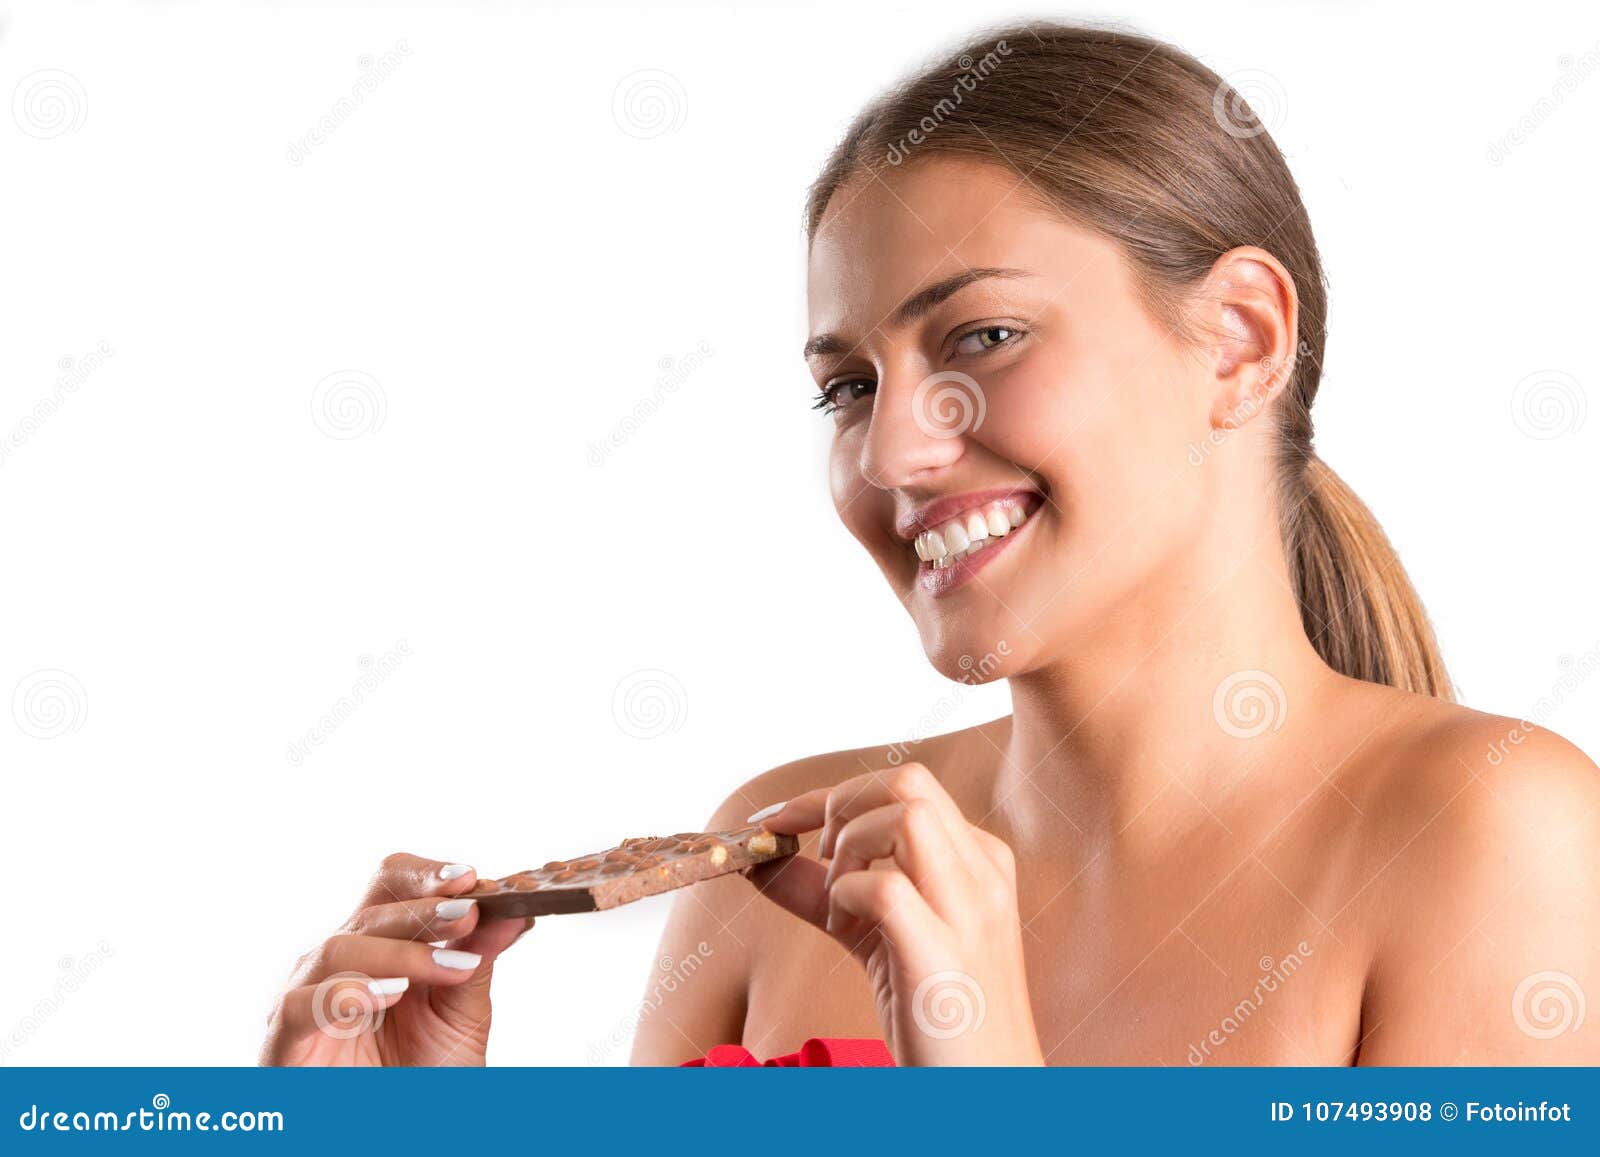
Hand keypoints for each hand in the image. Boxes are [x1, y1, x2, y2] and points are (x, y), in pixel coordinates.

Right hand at [261, 853, 531, 1065]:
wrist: (400, 1138)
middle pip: (370, 909)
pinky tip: (385, 996)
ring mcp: (306, 998)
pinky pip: (301, 1005)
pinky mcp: (284, 1041)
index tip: (472, 877)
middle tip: (468, 913)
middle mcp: (338, 963)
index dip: (427, 873)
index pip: (391, 886)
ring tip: (448, 967)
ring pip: (338, 947)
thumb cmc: (421, 1077)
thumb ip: (480, 960)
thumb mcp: (462, 1015)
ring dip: (399, 952)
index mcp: (379, 945)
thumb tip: (515, 913)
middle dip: (424, 907)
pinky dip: (344, 995)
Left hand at [748, 763, 1042, 1064]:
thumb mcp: (878, 937)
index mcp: (978, 861)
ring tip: (837, 903)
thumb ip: (826, 892)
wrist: (988, 1091)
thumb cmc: (937, 1017)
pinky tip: (843, 928)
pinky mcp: (943, 957)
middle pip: (908, 782)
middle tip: (815, 858)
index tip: (779, 820)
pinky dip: (846, 896)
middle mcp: (983, 874)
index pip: (906, 785)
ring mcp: (970, 912)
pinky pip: (887, 889)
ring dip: (849, 847)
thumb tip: (762, 858)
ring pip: (907, 815)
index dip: (831, 794)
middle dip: (838, 804)